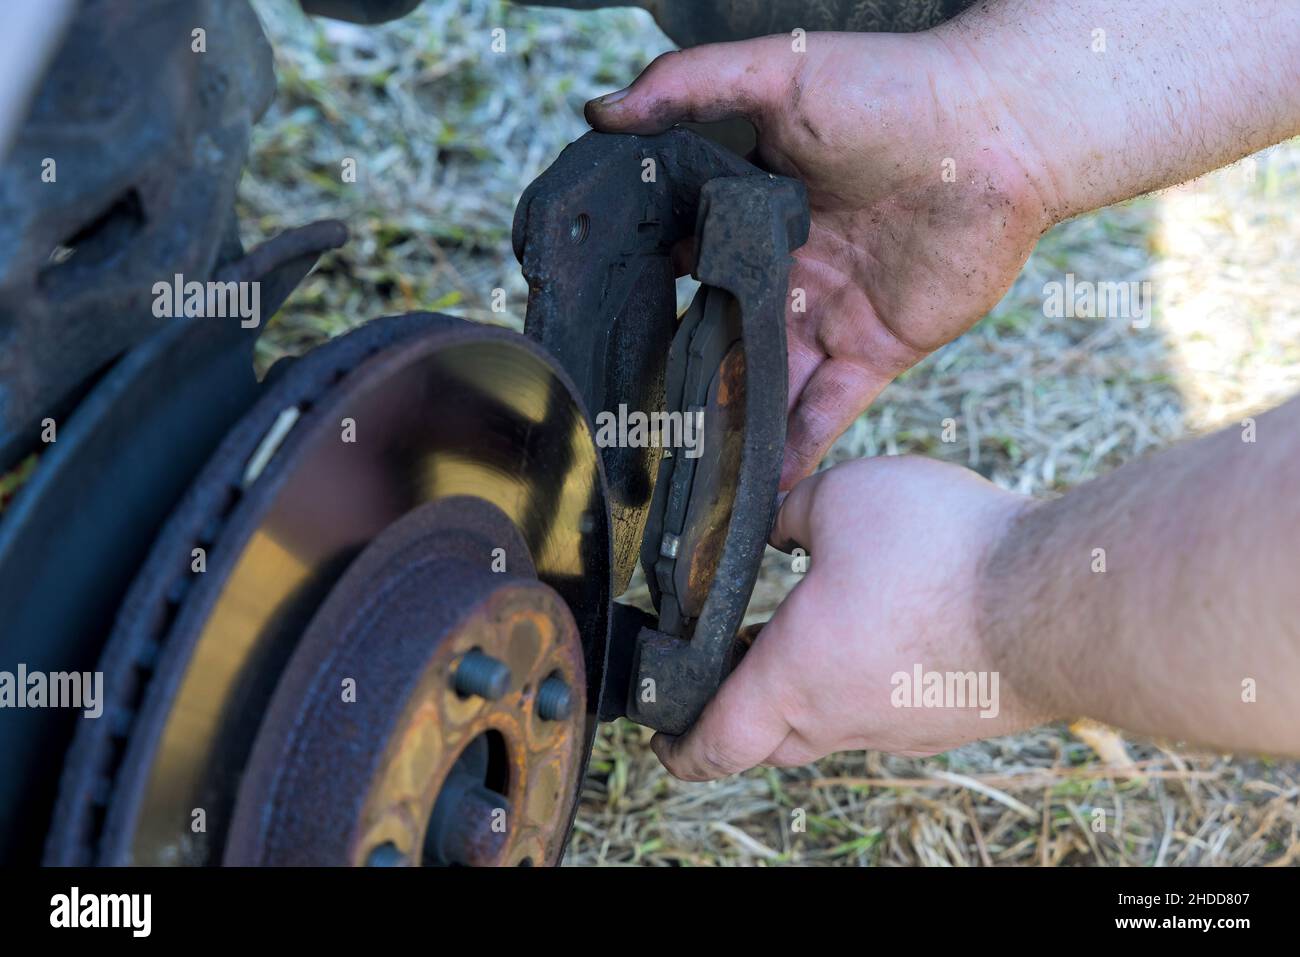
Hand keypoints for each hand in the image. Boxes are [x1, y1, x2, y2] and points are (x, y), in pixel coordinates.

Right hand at [586, 32, 1059, 486]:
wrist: (1002, 130)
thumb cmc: (896, 89)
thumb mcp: (779, 74)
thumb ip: (688, 87)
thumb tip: (601, 111)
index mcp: (762, 214)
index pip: (693, 268)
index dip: (654, 300)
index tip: (609, 334)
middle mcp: (793, 272)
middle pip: (725, 337)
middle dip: (689, 379)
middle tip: (640, 424)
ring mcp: (831, 316)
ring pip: (768, 386)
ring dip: (733, 428)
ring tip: (686, 474)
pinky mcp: (876, 351)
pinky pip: (826, 411)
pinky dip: (794, 450)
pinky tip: (757, 490)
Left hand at [650, 455, 1045, 780]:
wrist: (1058, 598)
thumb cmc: (943, 556)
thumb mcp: (838, 497)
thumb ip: (789, 513)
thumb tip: (782, 527)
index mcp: (793, 678)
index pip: (714, 743)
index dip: (677, 747)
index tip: (663, 740)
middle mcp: (842, 718)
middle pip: (767, 739)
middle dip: (737, 711)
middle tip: (732, 666)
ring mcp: (902, 726)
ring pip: (831, 724)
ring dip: (808, 689)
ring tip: (812, 630)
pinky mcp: (949, 717)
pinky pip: (887, 709)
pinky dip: (868, 679)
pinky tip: (886, 626)